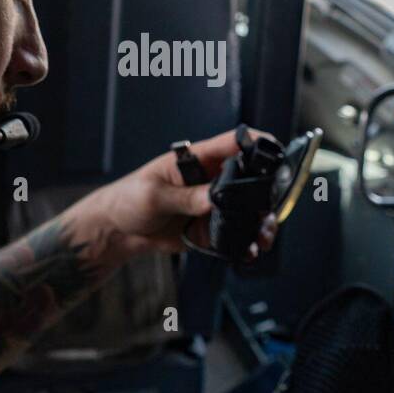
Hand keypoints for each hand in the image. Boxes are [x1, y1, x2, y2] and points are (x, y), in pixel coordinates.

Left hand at [69, 128, 278, 265]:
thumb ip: (185, 197)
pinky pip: (233, 233)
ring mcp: (212, 204)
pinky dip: (244, 242)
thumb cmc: (129, 199)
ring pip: (247, 210)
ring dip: (259, 223)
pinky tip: (247, 250)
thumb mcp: (154, 195)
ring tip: (262, 236)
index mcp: (197, 160)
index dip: (257, 142)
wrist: (118, 230)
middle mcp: (210, 179)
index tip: (275, 149)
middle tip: (269, 211)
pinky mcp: (209, 226)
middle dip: (265, 194)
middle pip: (249, 180)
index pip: (232, 143)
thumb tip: (212, 198)